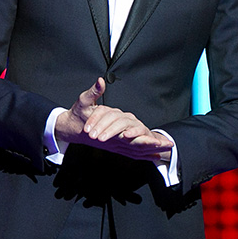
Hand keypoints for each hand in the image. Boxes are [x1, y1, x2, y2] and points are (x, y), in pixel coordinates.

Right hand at [56, 77, 173, 160]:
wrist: (70, 129)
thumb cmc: (78, 115)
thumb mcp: (83, 101)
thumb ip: (93, 92)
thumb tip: (100, 81)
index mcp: (108, 132)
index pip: (129, 137)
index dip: (142, 139)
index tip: (155, 140)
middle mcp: (113, 141)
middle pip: (136, 147)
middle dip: (153, 147)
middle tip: (168, 147)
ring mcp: (114, 145)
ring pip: (135, 151)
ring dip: (151, 152)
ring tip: (166, 152)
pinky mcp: (114, 146)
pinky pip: (131, 153)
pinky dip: (143, 156)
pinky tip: (153, 156)